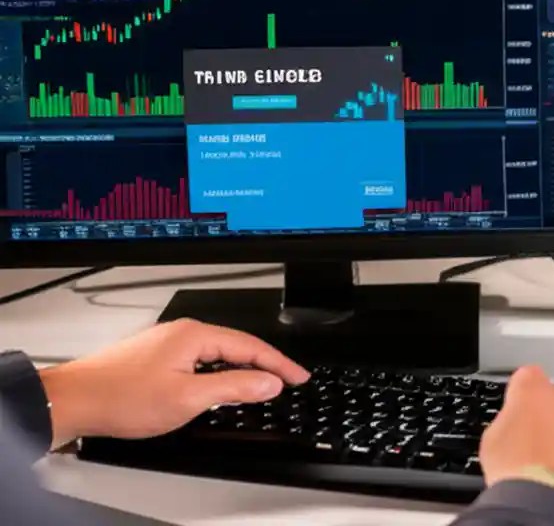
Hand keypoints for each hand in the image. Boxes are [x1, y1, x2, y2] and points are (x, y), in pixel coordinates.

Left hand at [38, 318, 308, 446]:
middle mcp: (182, 332)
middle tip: (288, 379)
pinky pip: (199, 358)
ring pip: (217, 352)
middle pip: (236, 345)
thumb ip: (234, 388)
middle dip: (265, 363)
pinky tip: (220, 384)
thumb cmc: (122, 397)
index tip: (299, 376)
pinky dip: (219, 370)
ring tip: (262, 383)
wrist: (73, 400)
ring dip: (241, 367)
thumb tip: (269, 382)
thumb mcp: (188, 397)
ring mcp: (166, 342)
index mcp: (195, 335)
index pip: (252, 346)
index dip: (280, 364)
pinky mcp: (155, 356)